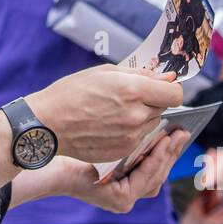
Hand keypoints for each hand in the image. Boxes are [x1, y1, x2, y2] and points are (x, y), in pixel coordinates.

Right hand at [27, 65, 183, 163]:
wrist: (48, 124)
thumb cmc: (71, 93)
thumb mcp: (105, 72)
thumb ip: (141, 74)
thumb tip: (167, 78)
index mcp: (134, 90)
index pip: (175, 93)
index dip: (170, 89)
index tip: (161, 88)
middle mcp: (137, 115)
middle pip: (164, 108)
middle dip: (153, 102)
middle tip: (130, 98)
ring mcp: (131, 136)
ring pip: (152, 125)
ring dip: (142, 118)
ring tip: (116, 113)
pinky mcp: (124, 151)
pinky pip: (139, 139)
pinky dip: (131, 132)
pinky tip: (110, 126)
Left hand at [55, 131, 189, 212]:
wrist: (49, 149)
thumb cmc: (77, 138)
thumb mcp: (107, 135)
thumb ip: (129, 133)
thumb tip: (154, 114)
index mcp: (125, 180)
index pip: (156, 166)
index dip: (170, 150)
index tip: (181, 130)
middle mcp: (127, 193)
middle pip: (160, 172)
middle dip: (174, 151)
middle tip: (185, 130)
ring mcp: (124, 199)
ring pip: (156, 177)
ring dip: (168, 155)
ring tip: (177, 134)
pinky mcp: (120, 199)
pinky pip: (145, 178)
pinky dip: (155, 160)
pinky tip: (161, 142)